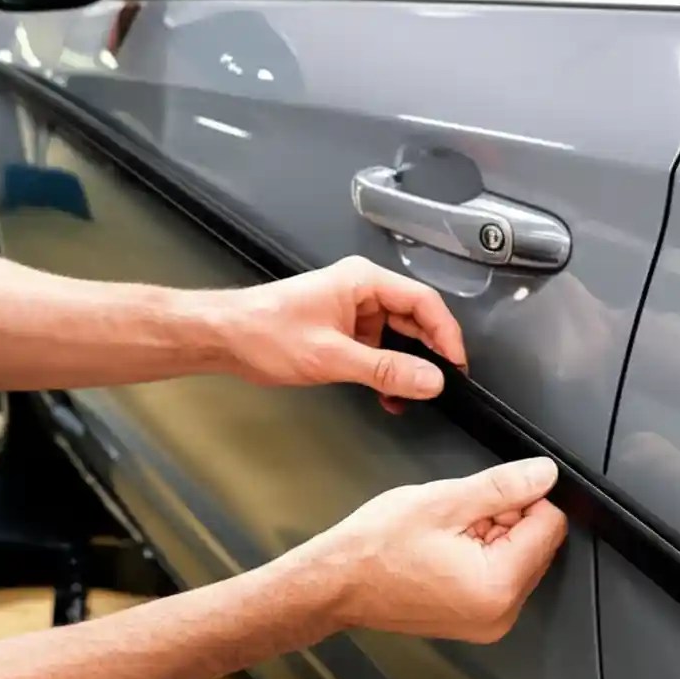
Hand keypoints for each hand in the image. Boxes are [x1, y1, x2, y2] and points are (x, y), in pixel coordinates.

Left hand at [217, 256, 466, 411]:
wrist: (223, 338)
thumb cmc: (267, 333)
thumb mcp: (332, 357)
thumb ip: (385, 370)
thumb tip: (431, 380)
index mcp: (364, 281)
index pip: (424, 302)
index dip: (446, 334)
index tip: (457, 366)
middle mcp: (363, 291)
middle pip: (415, 319)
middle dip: (429, 354)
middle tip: (441, 385)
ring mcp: (353, 311)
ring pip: (398, 338)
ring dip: (406, 368)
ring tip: (412, 396)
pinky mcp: (343, 331)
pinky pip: (378, 349)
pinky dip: (386, 372)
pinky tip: (388, 395)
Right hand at [280, 457, 568, 642]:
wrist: (337, 582)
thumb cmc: (376, 547)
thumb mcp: (445, 500)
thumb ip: (503, 486)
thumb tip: (544, 473)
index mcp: (498, 585)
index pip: (549, 525)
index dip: (523, 499)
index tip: (489, 496)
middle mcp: (501, 612)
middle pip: (538, 543)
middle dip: (507, 519)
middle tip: (461, 516)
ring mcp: (490, 620)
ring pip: (520, 557)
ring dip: (493, 535)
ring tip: (449, 534)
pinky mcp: (477, 619)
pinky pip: (501, 576)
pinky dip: (482, 554)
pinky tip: (448, 548)